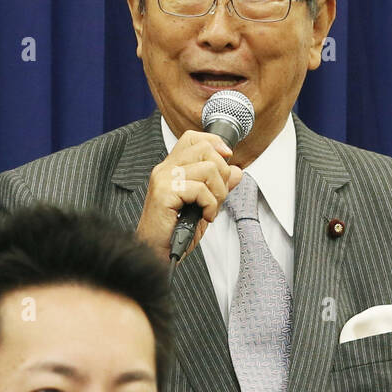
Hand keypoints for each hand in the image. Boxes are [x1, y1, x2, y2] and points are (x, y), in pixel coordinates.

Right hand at [136, 130, 242, 261]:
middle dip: (222, 173)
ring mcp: (164, 179)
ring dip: (218, 192)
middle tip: (217, 196)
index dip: (214, 143)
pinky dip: (210, 205)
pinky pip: (200, 189)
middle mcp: (165, 169)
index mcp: (171, 168)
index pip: (192, 138)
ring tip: (210, 209)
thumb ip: (218, 186)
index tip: (226, 159)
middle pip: (205, 149)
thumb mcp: (203, 205)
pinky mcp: (165, 192)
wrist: (156, 253)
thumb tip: (236, 171)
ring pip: (208, 168)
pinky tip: (205, 216)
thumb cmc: (174, 233)